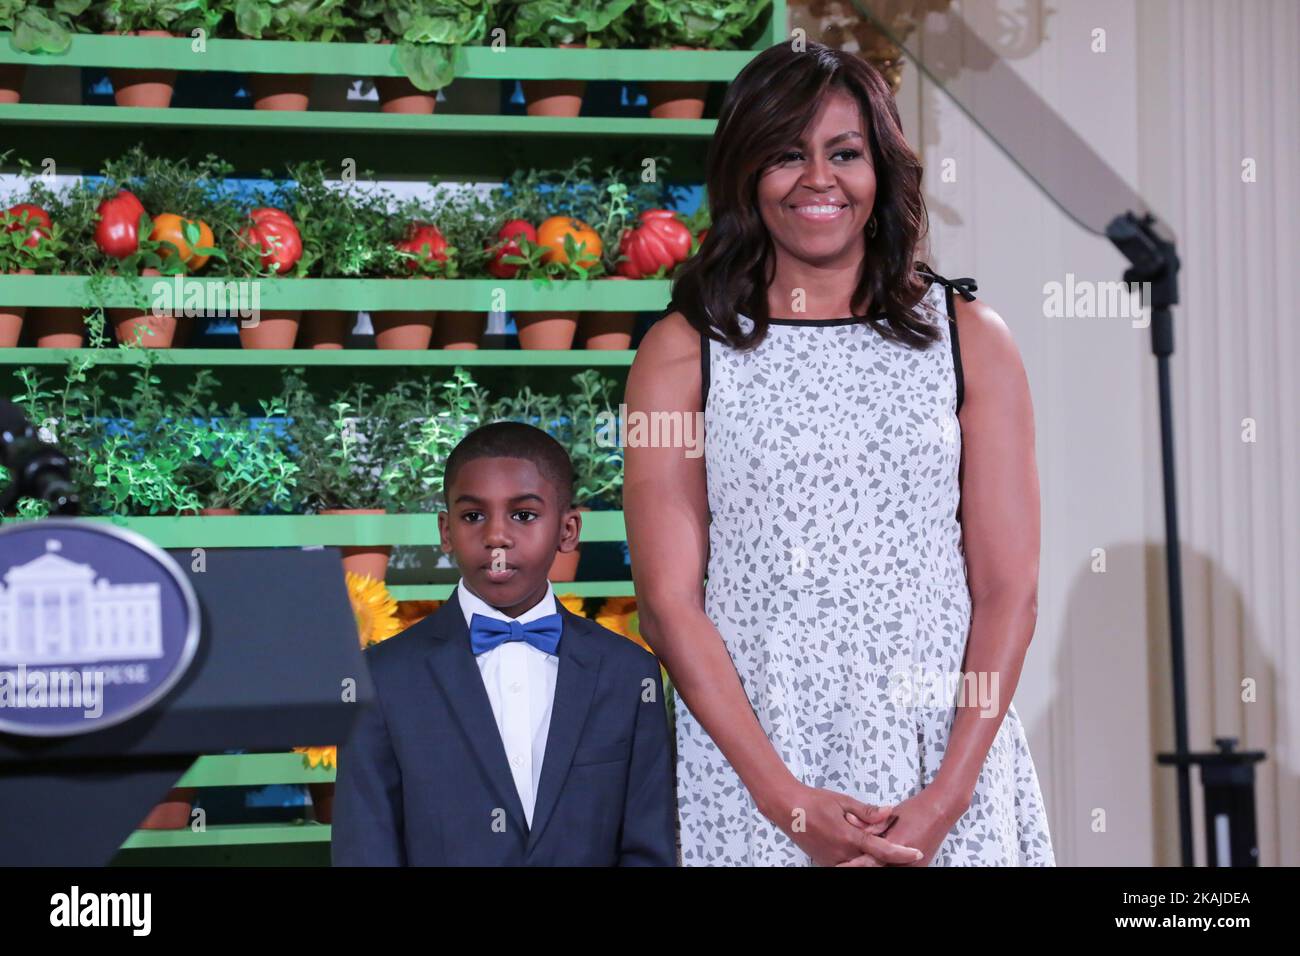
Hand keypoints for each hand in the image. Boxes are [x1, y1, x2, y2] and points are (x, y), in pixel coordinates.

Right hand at [761, 782, 925, 866]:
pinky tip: (863, 852)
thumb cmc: (813, 801)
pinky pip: (847, 865)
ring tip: (884, 849)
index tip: (917, 852)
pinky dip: (858, 860)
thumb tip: (889, 812)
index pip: (882, 849)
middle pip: (873, 862)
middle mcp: (841, 854)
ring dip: (873, 859)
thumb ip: (867, 811)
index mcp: (848, 837)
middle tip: (906, 849)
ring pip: (860, 866)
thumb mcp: (842, 801)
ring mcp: (832, 861)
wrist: (786, 808)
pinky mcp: (825, 862)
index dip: (902, 852)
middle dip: (889, 858)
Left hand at [837, 784, 968, 866]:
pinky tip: (875, 861)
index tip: (839, 865)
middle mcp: (905, 860)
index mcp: (896, 845)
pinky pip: (896, 869)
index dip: (852, 864)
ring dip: (873, 865)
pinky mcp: (918, 868)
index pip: (868, 861)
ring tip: (855, 861)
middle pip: (877, 868)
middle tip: (842, 864)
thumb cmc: (916, 810)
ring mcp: (914, 867)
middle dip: (861, 865)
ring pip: (887, 869)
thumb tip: (849, 821)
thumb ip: (869, 823)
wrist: (941, 811)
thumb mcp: (890, 815)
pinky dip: (885, 866)